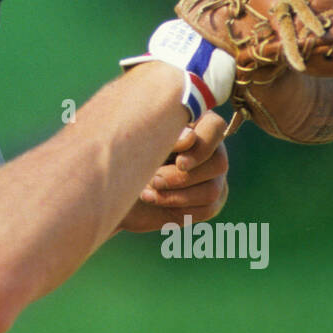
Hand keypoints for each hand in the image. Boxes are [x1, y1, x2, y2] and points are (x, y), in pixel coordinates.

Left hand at [117, 111, 228, 232]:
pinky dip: (178, 208)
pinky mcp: (209, 201)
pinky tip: (154, 200)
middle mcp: (211, 148)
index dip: (202, 146)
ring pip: (212, 190)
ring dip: (176, 196)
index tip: (179, 162)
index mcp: (196, 123)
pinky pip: (206, 210)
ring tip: (147, 193)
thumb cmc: (126, 155)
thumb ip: (165, 136)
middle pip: (218, 163)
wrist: (114, 185)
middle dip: (182, 177)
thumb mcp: (140, 143)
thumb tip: (189, 138)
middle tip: (153, 180)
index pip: (216, 127)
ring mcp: (214, 176)